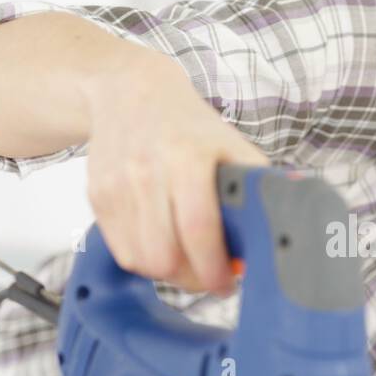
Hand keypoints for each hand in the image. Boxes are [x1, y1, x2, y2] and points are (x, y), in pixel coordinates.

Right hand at [83, 52, 267, 291]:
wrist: (130, 93)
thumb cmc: (188, 126)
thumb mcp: (230, 145)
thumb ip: (253, 186)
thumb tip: (278, 228)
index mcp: (188, 157)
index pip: (198, 228)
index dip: (213, 267)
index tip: (227, 283)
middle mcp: (147, 171)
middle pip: (165, 254)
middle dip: (192, 277)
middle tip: (210, 275)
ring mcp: (118, 185)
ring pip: (141, 259)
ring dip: (168, 273)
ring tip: (188, 262)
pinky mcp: (97, 197)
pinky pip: (121, 251)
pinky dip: (145, 260)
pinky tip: (163, 247)